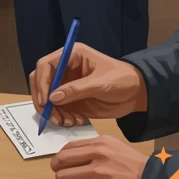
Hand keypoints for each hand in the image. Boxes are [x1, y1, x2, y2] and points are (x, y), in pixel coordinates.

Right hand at [30, 42, 147, 126]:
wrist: (137, 94)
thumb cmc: (121, 80)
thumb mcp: (100, 84)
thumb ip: (76, 90)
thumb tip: (52, 98)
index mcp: (71, 56)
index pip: (45, 65)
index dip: (42, 82)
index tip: (46, 101)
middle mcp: (65, 68)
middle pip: (41, 80)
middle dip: (43, 99)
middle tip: (51, 116)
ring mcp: (67, 84)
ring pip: (47, 97)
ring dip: (53, 111)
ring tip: (68, 122)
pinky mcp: (71, 99)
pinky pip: (58, 108)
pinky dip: (62, 117)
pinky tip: (76, 121)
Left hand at [50, 137, 146, 178]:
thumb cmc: (132, 163)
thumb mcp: (111, 144)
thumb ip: (88, 146)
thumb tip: (65, 155)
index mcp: (98, 148)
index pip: (65, 154)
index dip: (57, 161)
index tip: (56, 166)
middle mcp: (97, 166)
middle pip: (62, 174)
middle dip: (62, 178)